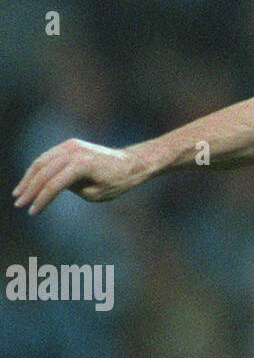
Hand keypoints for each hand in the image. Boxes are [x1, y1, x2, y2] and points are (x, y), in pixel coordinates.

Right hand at [12, 139, 152, 215]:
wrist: (131, 163)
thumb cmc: (117, 182)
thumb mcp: (96, 193)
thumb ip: (72, 189)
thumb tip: (52, 185)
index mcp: (82, 164)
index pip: (54, 184)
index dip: (41, 199)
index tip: (33, 212)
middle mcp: (73, 151)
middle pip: (44, 172)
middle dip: (30, 189)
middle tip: (19, 203)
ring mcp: (70, 145)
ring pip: (42, 162)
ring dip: (29, 178)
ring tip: (19, 193)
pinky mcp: (69, 145)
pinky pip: (48, 157)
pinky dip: (37, 169)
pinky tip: (29, 181)